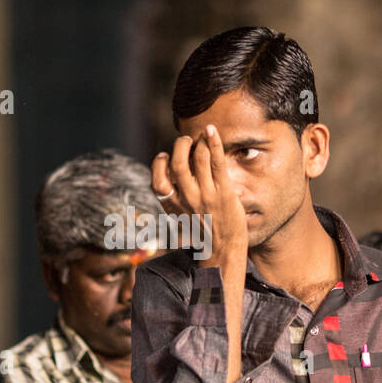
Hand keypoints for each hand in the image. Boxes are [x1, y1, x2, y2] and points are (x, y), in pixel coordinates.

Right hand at [152, 125, 247, 267]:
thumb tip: (170, 188)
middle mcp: (187, 199)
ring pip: (196, 158)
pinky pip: (216, 161)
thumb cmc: (204, 237)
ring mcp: (205, 195)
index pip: (157, 181)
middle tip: (185, 141)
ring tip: (200, 136)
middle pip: (176, 163)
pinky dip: (213, 142)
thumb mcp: (181, 221)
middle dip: (179, 146)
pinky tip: (212, 130)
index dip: (158, 164)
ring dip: (197, 141)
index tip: (164, 157)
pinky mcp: (223, 192)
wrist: (224, 253)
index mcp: (173, 207)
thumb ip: (174, 203)